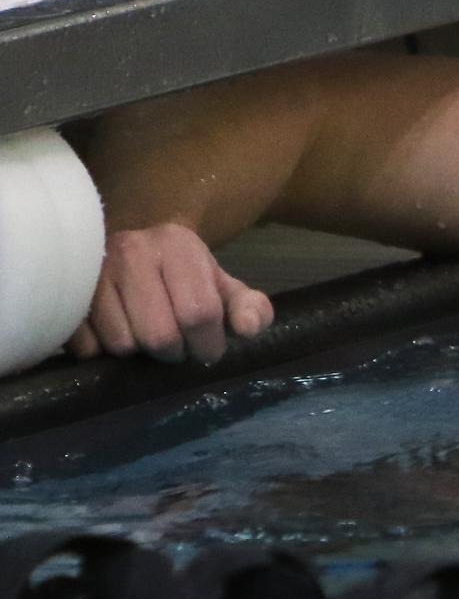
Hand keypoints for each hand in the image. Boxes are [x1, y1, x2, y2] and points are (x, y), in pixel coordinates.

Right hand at [67, 224, 274, 364]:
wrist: (132, 253)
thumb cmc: (184, 277)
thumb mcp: (223, 288)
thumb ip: (250, 308)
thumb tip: (249, 326)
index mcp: (178, 245)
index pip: (199, 313)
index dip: (208, 344)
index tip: (208, 349)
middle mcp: (132, 250)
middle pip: (159, 334)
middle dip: (175, 352)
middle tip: (177, 347)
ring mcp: (94, 271)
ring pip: (122, 344)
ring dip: (140, 353)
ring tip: (147, 336)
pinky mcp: (68, 294)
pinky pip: (88, 346)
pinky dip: (104, 352)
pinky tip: (117, 334)